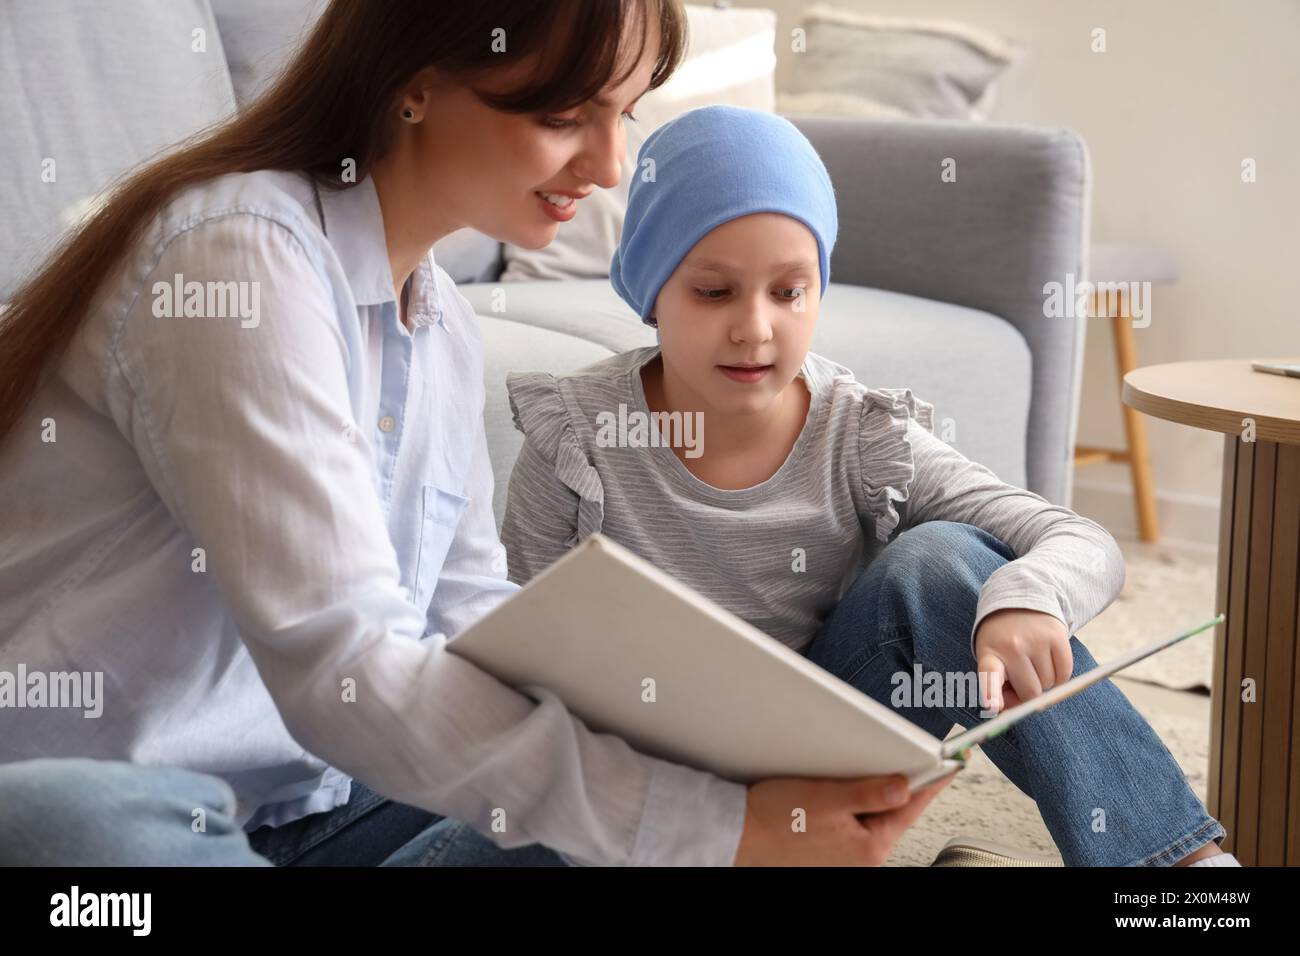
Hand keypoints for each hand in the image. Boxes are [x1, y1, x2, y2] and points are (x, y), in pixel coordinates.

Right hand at [732, 771, 956, 865]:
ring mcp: (847, 854)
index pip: (911, 806)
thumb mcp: (826, 798)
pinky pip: (854, 820)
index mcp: (869, 847)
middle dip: (900, 782)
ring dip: (873, 791)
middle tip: (914, 756)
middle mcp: (862, 856)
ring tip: (867, 769)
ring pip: (873, 814)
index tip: (953, 762)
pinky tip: (842, 788)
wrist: (737, 834)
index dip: (932, 779)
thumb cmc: (774, 819)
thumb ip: (869, 794)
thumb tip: (905, 786)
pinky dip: (855, 801)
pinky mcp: (832, 848)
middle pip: (894, 810)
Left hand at [974, 607, 1071, 713]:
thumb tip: (1018, 710)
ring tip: (1033, 664)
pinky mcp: (1057, 636)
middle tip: (1022, 679)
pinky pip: (1065, 674)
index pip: (990, 675)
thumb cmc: (1002, 642)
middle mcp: (1013, 646)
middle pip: (1031, 692)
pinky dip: (1059, 676)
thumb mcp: (992, 658)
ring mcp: (1036, 640)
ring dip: (1045, 682)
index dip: (992, 693)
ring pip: (1050, 684)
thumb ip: (1000, 688)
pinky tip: (1048, 662)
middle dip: (1028, 693)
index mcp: (990, 654)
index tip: (993, 707)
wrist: (1019, 602)